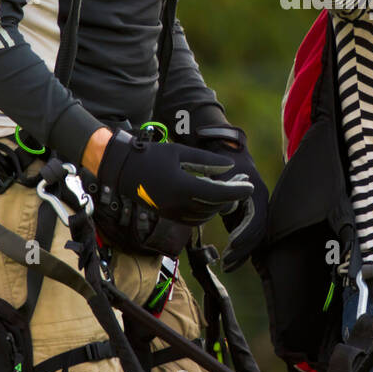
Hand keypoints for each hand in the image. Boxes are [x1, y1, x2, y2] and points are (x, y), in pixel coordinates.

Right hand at [96, 132, 253, 225]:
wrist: (122, 169)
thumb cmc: (150, 156)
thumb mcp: (180, 152)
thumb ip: (206, 161)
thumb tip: (229, 167)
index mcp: (181, 187)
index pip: (217, 193)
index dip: (236, 191)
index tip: (250, 186)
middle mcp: (177, 204)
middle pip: (213, 206)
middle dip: (231, 196)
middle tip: (243, 183)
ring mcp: (171, 213)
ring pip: (205, 215)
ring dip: (219, 204)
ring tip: (229, 188)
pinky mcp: (167, 215)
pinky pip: (194, 219)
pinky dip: (206, 210)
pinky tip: (211, 196)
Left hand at [194, 128, 270, 271]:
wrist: (226, 153)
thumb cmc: (222, 164)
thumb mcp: (221, 175)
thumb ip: (222, 189)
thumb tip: (222, 206)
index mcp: (257, 194)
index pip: (257, 220)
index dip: (246, 234)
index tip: (232, 244)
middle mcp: (260, 205)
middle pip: (258, 234)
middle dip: (244, 249)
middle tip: (226, 261)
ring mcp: (255, 212)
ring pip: (254, 238)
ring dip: (242, 254)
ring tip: (225, 265)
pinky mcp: (246, 217)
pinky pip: (247, 237)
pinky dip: (239, 249)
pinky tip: (227, 261)